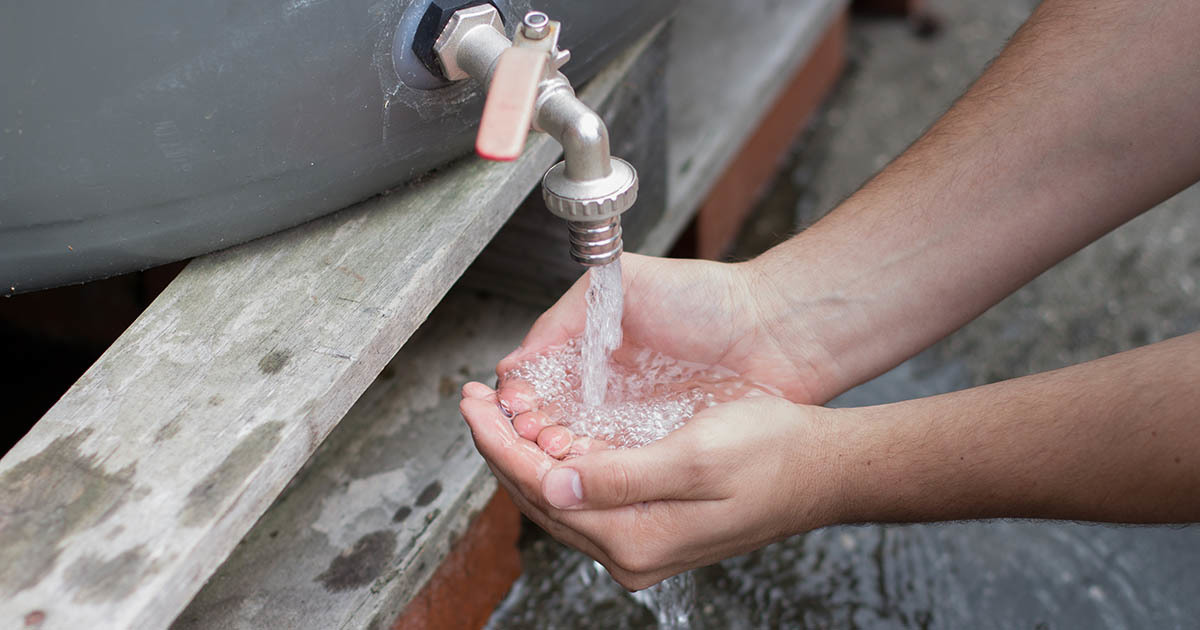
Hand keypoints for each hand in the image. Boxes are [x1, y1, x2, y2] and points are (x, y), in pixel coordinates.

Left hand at [460, 383, 844, 589]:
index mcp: (636, 538)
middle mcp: (631, 553)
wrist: (820, 471)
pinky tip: (545, 436)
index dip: (501, 443)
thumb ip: (620, 477)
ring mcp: (640, 546)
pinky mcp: (650, 530)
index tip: (474, 404)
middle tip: (472, 401)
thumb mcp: (694, 456)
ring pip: (558, 501)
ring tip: (496, 414)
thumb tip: (553, 484)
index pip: (542, 490)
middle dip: (501, 447)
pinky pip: (584, 501)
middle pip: (541, 499)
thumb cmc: (770, 453)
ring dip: (523, 456)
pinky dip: (556, 467)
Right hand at [494, 253, 841, 443]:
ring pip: (578, 457)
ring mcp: (633, 428)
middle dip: (529, 436)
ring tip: (553, 452)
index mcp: (589, 356)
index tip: (513, 407)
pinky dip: (598, 477)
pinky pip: (620, 474)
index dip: (519, 401)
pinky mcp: (662, 453)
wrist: (776, 329)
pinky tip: (586, 473)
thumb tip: (514, 364)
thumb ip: (566, 316)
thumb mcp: (627, 283)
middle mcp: (605, 396)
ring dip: (557, 461)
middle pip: (548, 429)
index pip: (536, 389)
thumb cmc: (708, 298)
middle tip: (529, 434)